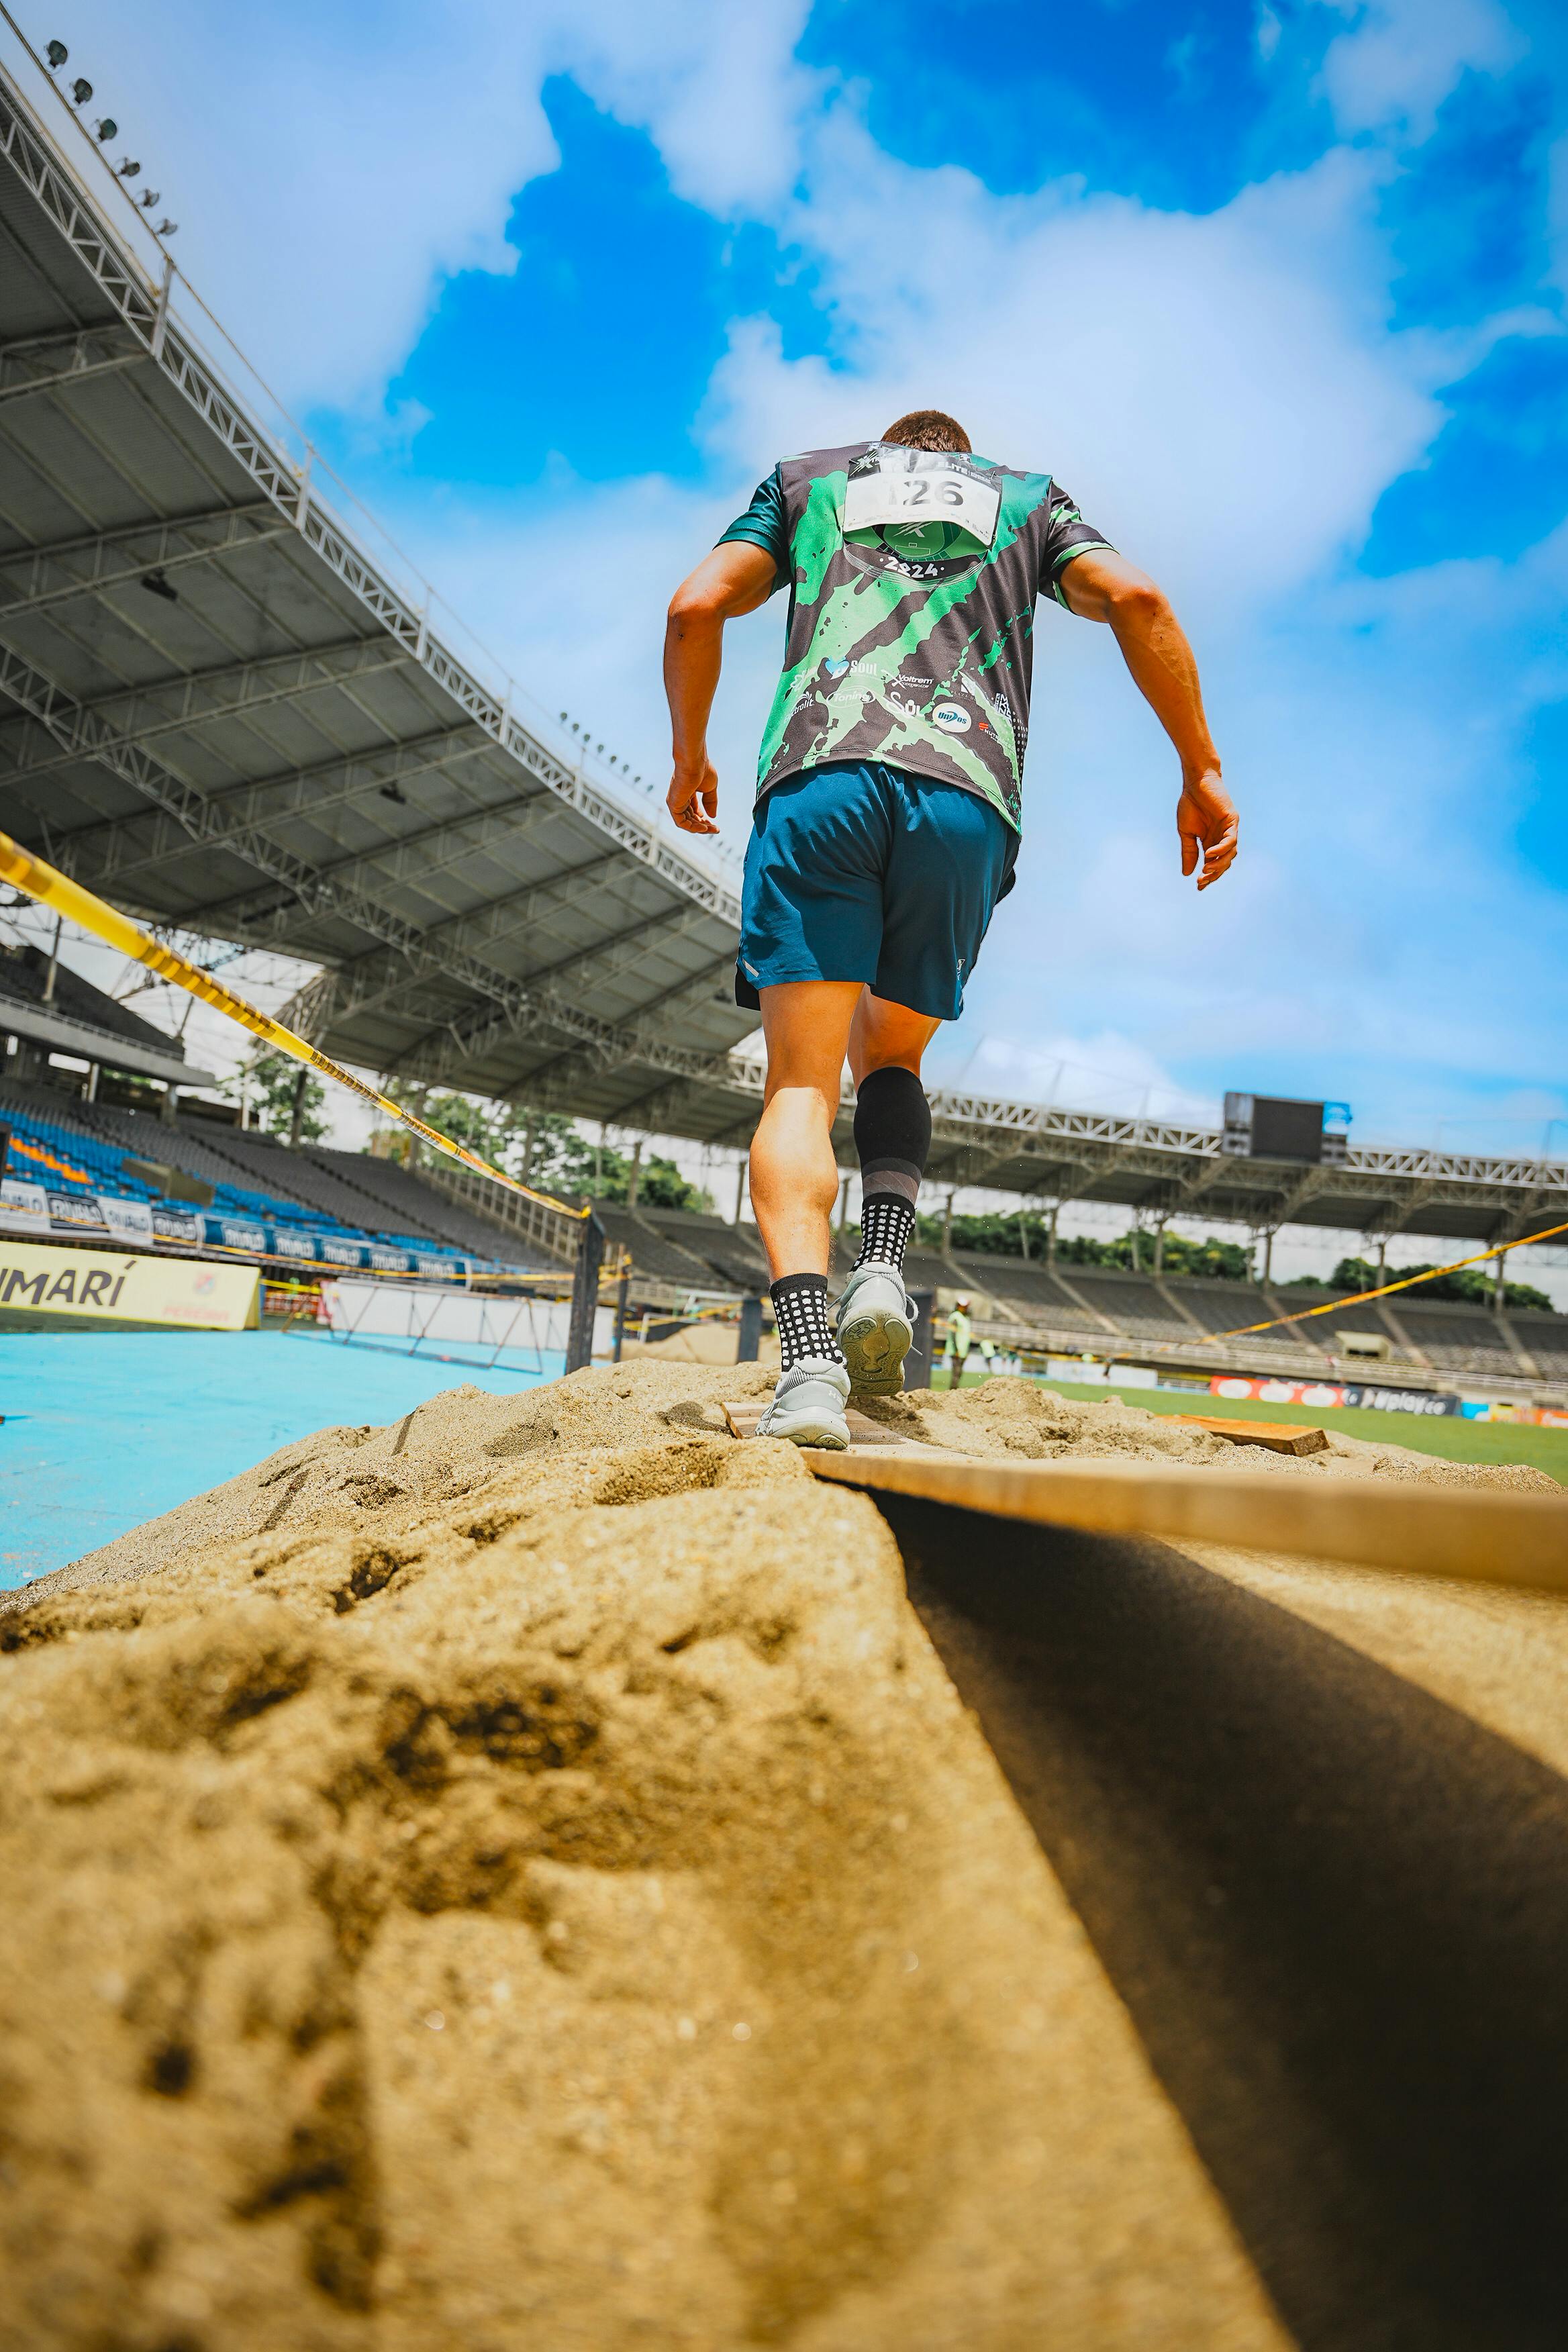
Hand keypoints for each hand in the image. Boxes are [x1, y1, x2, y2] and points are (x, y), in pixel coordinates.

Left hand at [668, 755, 719, 835]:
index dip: (704, 819)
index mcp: (687, 792)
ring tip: (712, 829)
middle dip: (704, 826)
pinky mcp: (673, 805)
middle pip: (691, 818)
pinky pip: (682, 823)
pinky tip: (704, 827)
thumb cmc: (702, 769)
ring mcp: (675, 802)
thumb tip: (713, 816)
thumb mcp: (710, 788)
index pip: (694, 811)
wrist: (694, 762)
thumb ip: (711, 802)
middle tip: (715, 829)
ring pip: (687, 822)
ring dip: (700, 828)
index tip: (715, 824)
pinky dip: (693, 827)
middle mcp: (680, 798)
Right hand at [1177, 767, 1237, 890]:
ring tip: (1206, 870)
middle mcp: (1222, 838)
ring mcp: (1229, 830)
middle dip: (1214, 874)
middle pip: (1223, 863)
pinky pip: (1231, 840)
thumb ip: (1188, 851)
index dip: (1208, 877)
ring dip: (1219, 864)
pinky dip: (1221, 849)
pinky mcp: (1232, 821)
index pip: (1213, 864)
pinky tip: (1210, 855)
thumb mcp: (1186, 832)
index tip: (1199, 887)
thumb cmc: (1190, 804)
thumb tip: (1187, 874)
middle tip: (1202, 881)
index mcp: (1211, 842)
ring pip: (1230, 854)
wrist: (1195, 783)